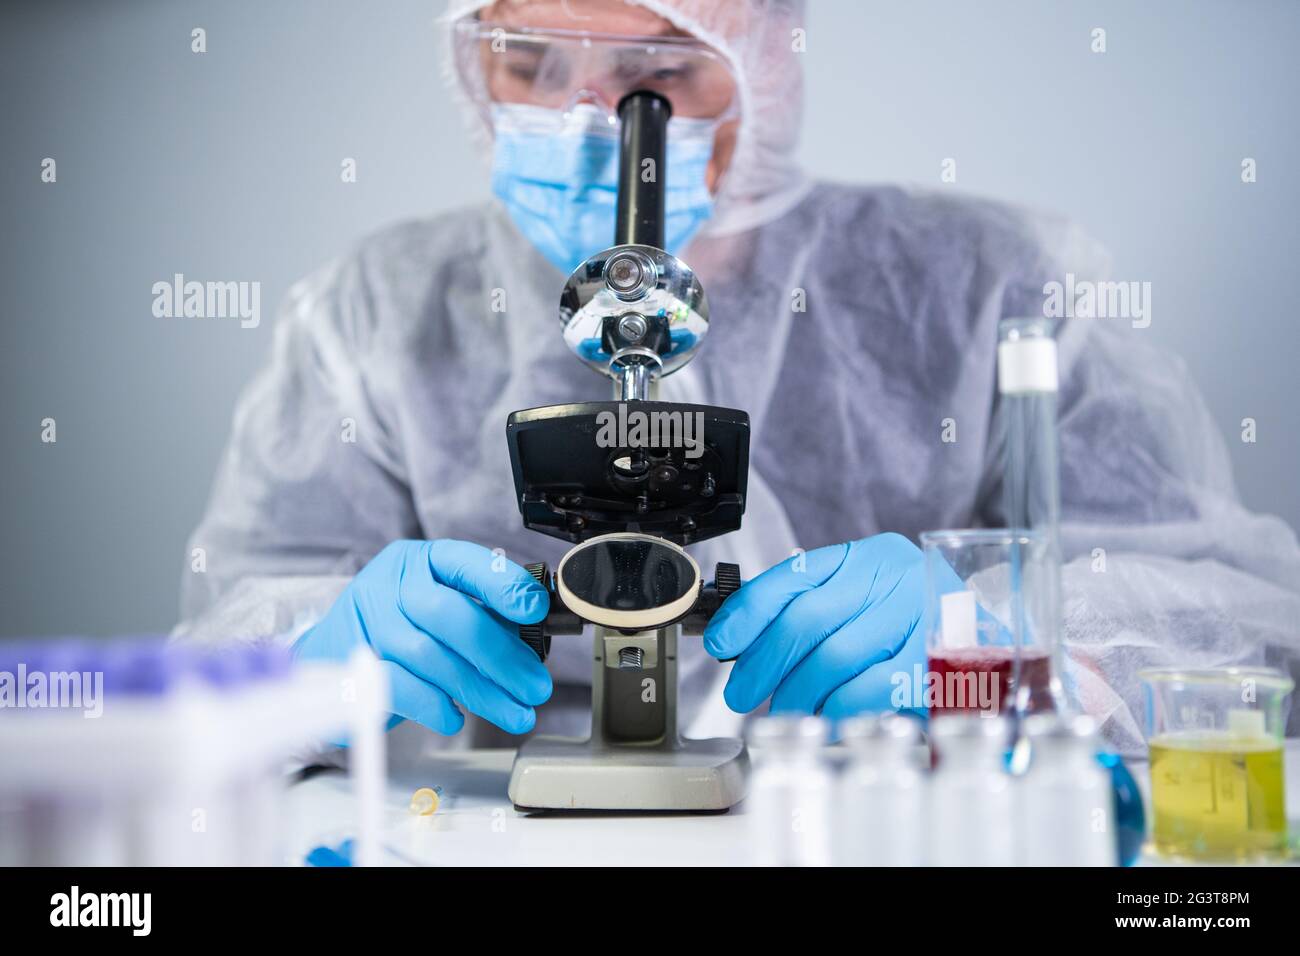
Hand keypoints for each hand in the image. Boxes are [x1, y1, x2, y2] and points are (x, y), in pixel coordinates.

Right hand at [293, 540, 551, 734]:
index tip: (535, 611)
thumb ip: (480, 616)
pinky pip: (399, 686)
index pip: (466, 562)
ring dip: (480, 690)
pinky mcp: (350, 666)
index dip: (504, 585)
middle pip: (451, 615)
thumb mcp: (438, 608)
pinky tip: (456, 718)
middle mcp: (391, 584)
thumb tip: (532, 641)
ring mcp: (367, 624)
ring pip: (430, 656)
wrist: (327, 660)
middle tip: (535, 685)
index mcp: (420, 561)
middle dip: (501, 655)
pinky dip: (434, 705)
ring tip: (514, 711)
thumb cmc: (396, 630)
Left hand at [703, 533, 926, 718]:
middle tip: (742, 693)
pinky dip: (834, 710)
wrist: (995, 645)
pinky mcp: (935, 668)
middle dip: (763, 663)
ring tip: (785, 709)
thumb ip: (817, 609)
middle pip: (806, 620)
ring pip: (832, 659)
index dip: (748, 612)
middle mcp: (897, 578)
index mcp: (872, 557)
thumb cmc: (919, 626)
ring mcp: (920, 620)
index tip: (721, 642)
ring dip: (796, 693)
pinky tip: (824, 719)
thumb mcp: (871, 600)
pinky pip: (866, 693)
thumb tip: (742, 642)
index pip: (794, 575)